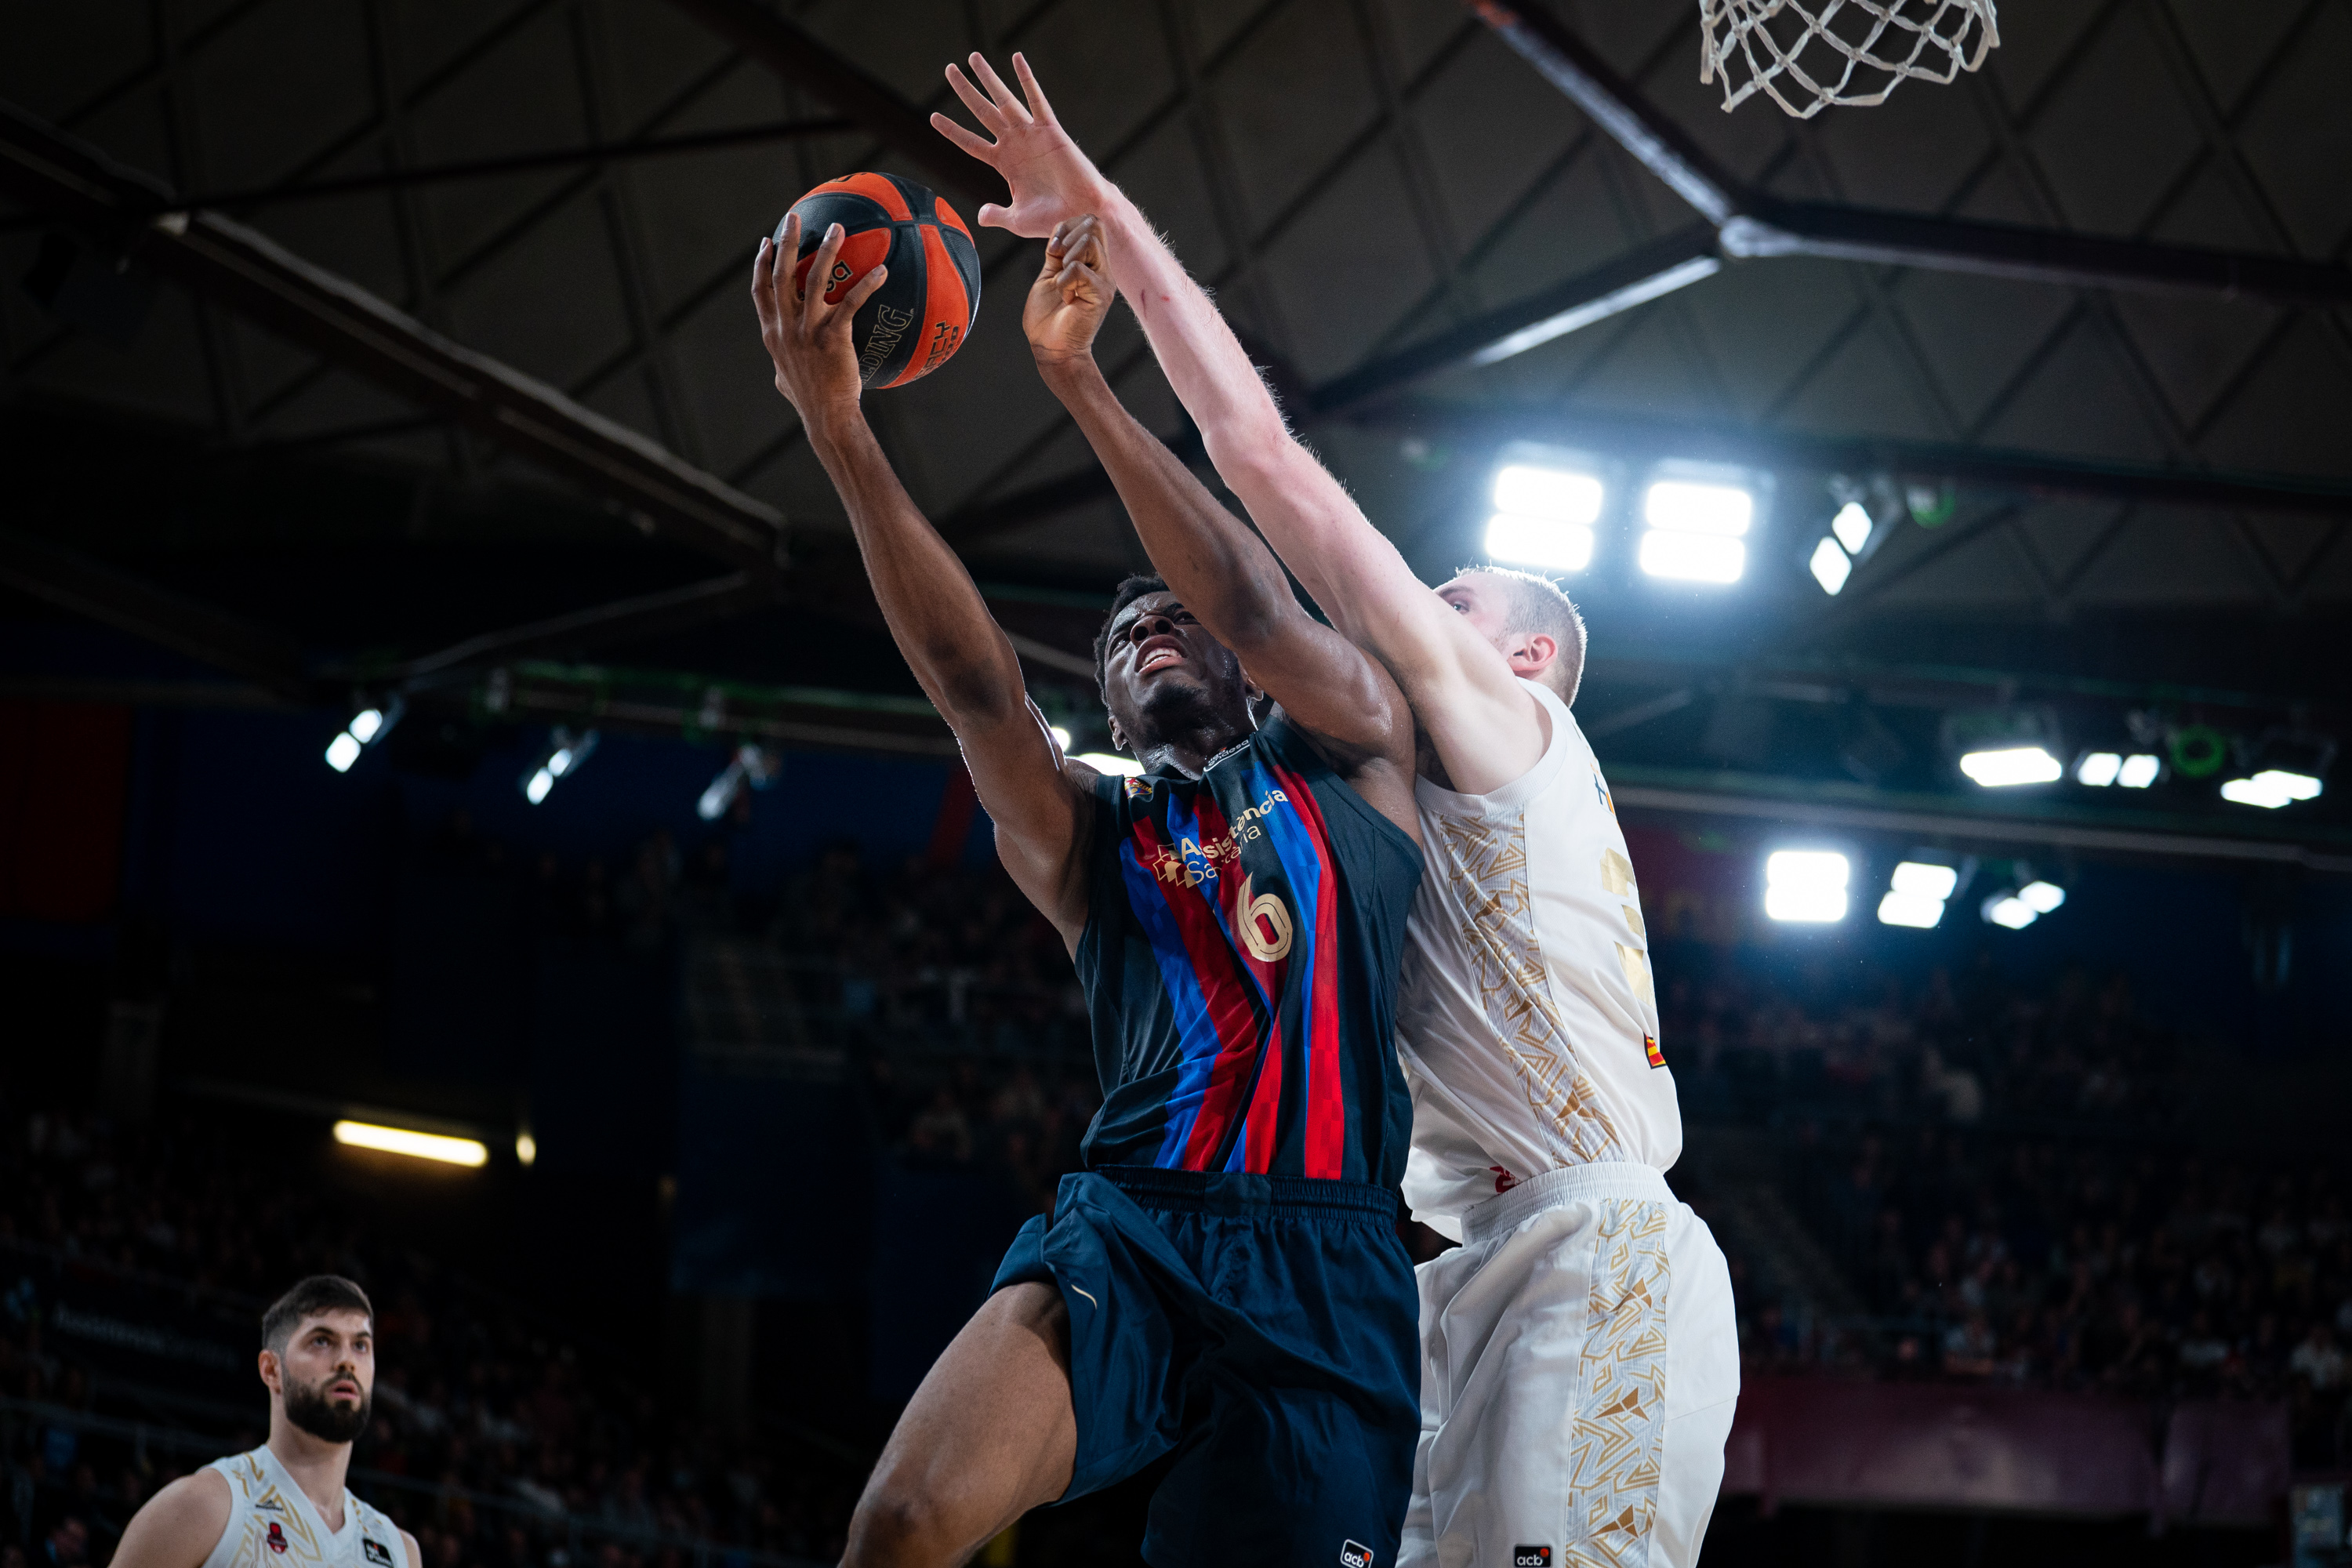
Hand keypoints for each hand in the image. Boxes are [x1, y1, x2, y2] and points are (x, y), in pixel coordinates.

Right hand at [749, 214, 889, 430]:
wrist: (826, 417)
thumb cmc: (810, 401)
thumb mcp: (785, 380)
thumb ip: (784, 362)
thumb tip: (782, 365)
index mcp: (772, 334)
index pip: (760, 291)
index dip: (761, 264)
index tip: (766, 242)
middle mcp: (785, 327)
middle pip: (781, 274)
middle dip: (787, 242)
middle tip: (794, 217)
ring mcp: (807, 330)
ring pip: (813, 279)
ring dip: (826, 250)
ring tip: (839, 228)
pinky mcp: (832, 337)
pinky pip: (851, 302)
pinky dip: (867, 284)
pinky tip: (882, 271)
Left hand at [931, 52, 1110, 237]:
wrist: (1081, 216)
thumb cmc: (1053, 220)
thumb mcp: (1017, 219)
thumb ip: (997, 214)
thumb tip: (980, 216)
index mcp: (1005, 163)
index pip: (971, 143)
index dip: (952, 130)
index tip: (933, 117)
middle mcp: (1015, 144)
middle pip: (982, 112)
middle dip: (966, 91)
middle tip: (949, 69)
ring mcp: (1031, 135)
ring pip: (1004, 100)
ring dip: (989, 79)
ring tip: (972, 57)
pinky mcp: (1050, 130)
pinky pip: (1036, 100)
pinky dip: (1027, 79)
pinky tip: (1017, 59)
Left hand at [1023, 214, 1113, 369]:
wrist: (1050, 347)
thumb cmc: (1048, 317)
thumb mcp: (1049, 275)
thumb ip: (1057, 253)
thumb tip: (1060, 233)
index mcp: (1091, 262)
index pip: (1090, 223)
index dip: (1068, 226)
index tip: (1052, 248)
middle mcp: (1102, 269)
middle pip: (1094, 225)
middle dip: (1068, 236)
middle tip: (1057, 260)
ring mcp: (1104, 281)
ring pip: (1089, 242)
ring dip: (1067, 257)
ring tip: (1062, 281)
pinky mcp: (1101, 295)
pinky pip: (1079, 269)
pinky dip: (1064, 281)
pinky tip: (1065, 297)